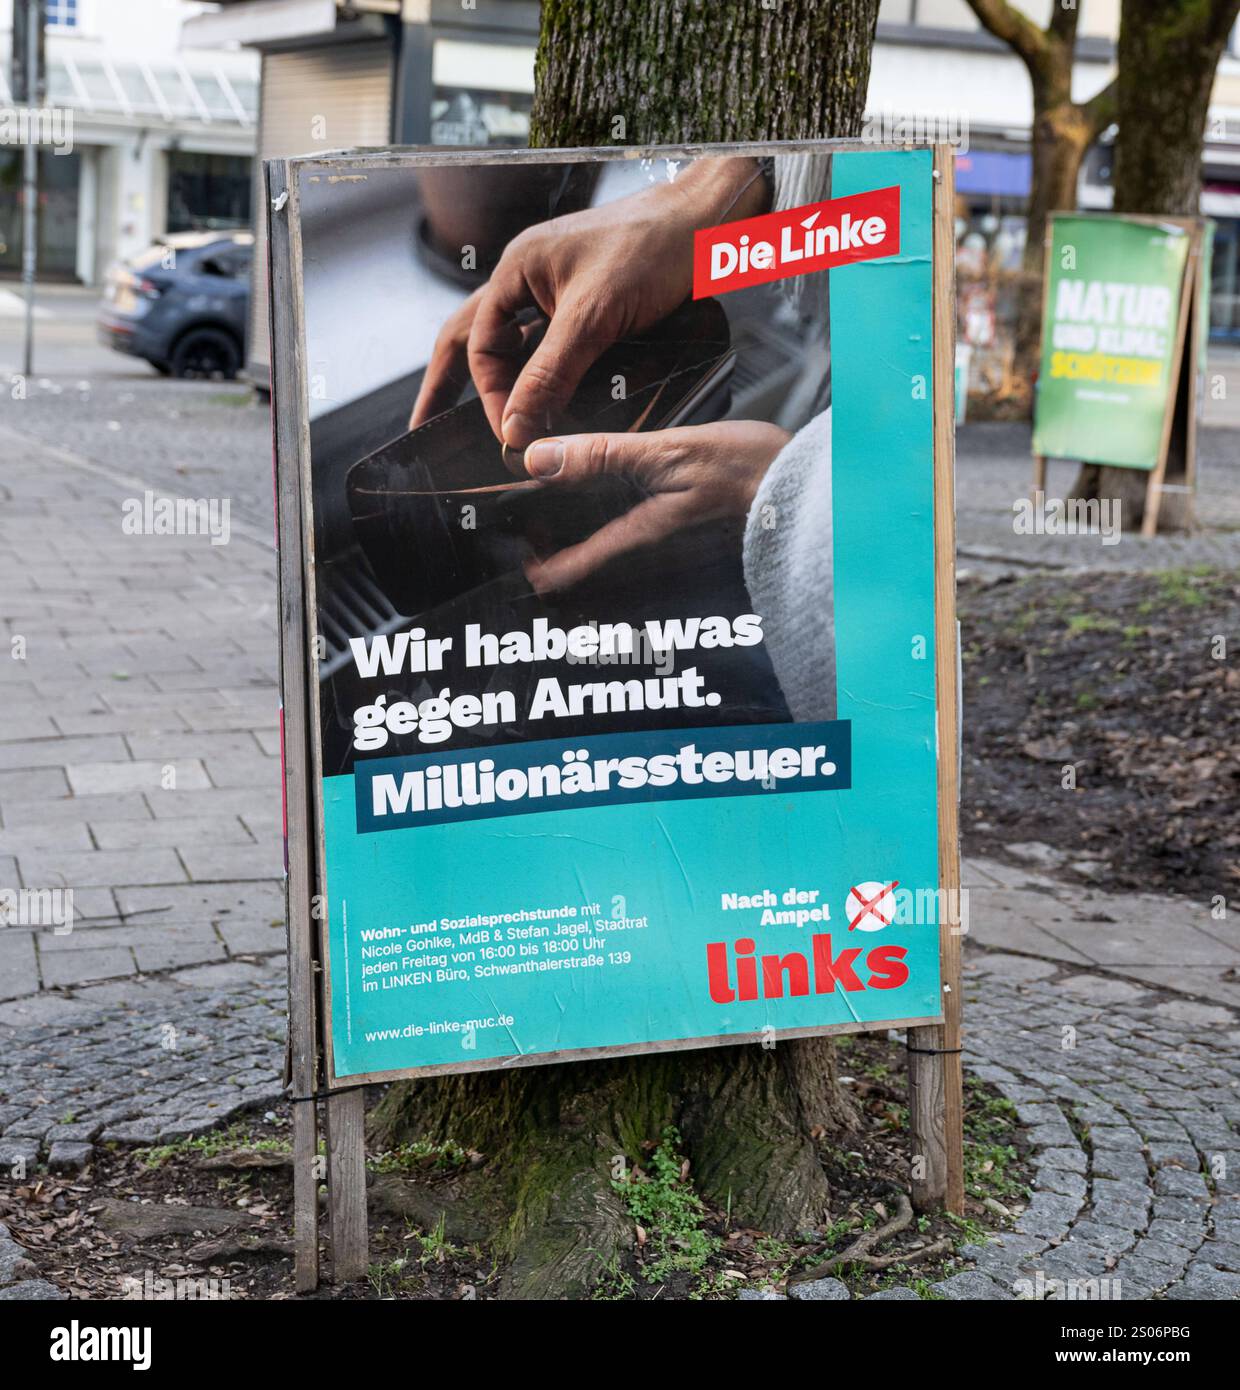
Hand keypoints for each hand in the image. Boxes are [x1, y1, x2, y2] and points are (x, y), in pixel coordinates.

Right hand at [410, 158, 768, 454]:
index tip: (511, 435)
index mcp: (517, 270)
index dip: (491, 397)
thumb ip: (551, 372)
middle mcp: (531, 279)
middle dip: (449, 384)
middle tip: (426, 426)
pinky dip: (544, 377)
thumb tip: (515, 426)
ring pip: (515, 346)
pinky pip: (552, 347)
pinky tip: (550, 404)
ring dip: (502, 384)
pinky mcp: (591, 306)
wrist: (710, 224)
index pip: (480, 346)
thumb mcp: (594, 316)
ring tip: (490, 423)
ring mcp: (559, 292)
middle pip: (475, 340)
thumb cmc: (654, 246)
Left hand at [520, 419, 789, 593]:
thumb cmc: (749, 470)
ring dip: (581, 544)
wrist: (806, 483)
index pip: (567, 574)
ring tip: (560, 512)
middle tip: (531, 524)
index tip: (514, 548)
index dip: (533, 567)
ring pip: (608, 566)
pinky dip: (611, 535)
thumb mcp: (669, 451)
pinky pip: (635, 549)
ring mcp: (668, 558)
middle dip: (553, 555)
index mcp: (638, 538)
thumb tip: (539, 459)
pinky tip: (609, 503)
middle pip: (584, 575)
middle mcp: (649, 558)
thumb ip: (602, 456)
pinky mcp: (684, 544)